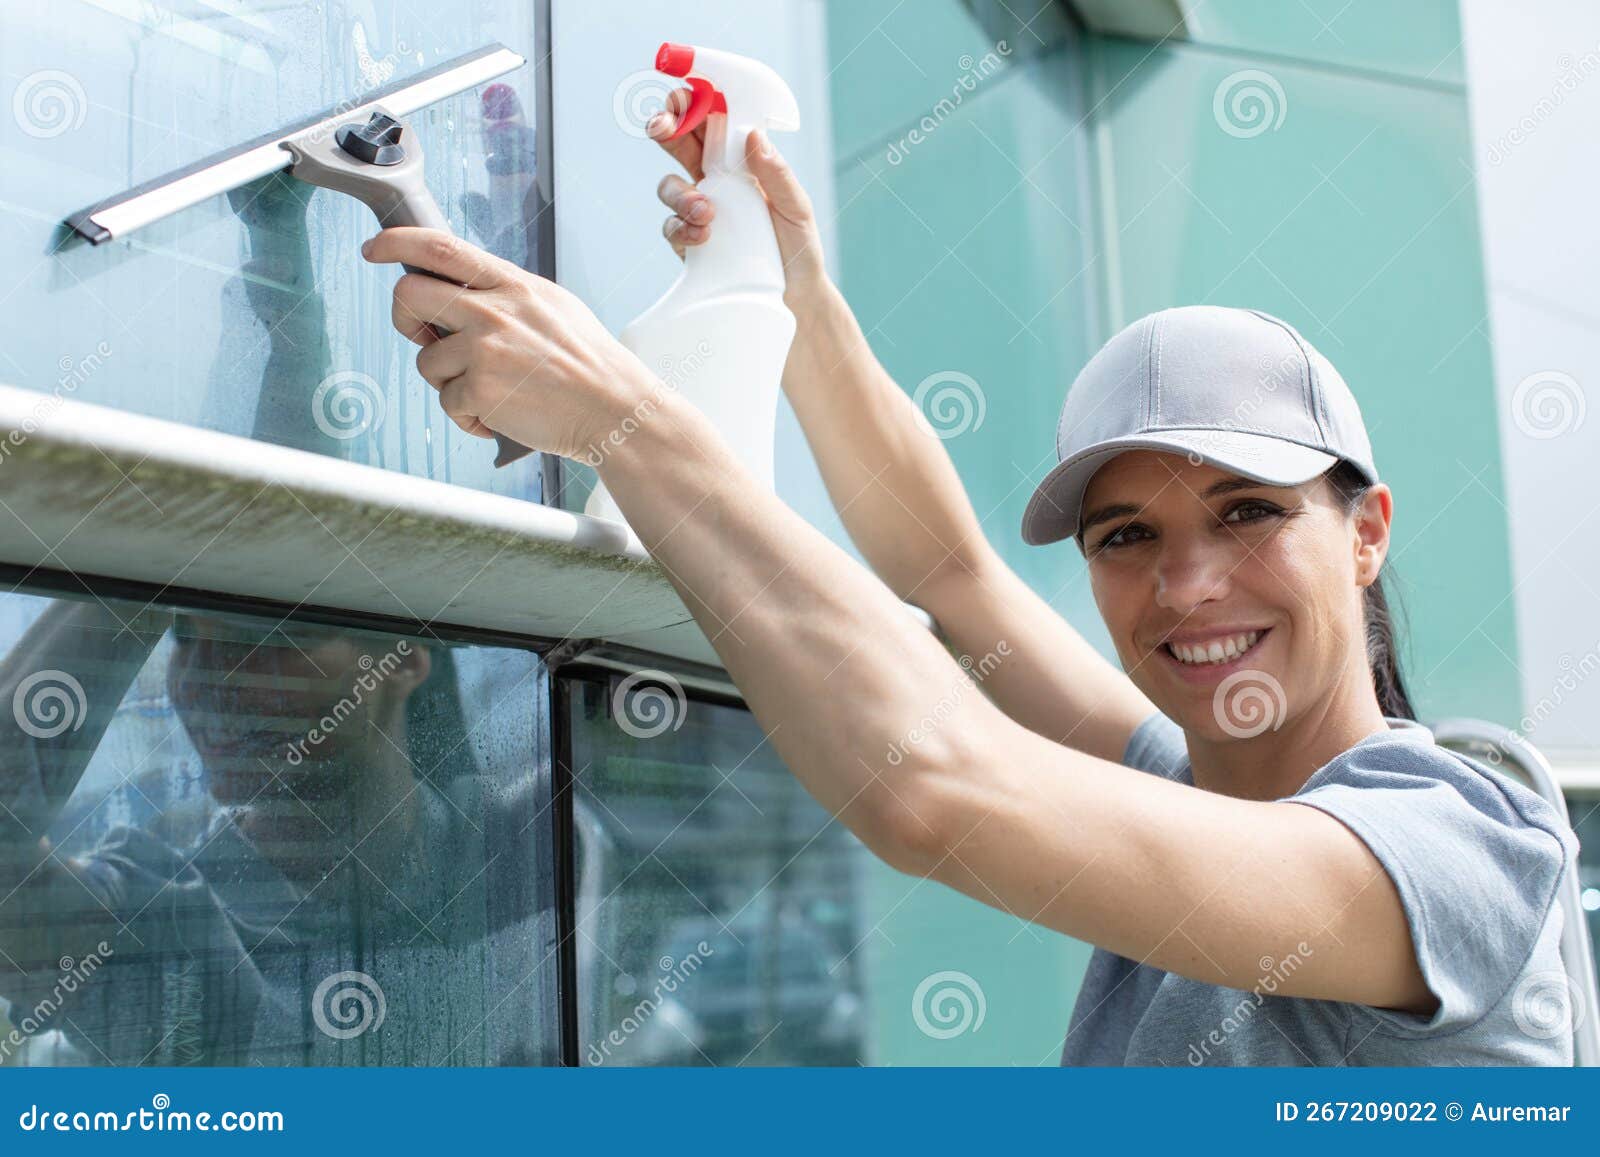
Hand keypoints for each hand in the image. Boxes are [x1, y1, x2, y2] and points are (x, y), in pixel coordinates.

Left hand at [361, 228, 658, 461]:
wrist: (614, 409)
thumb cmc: (589, 365)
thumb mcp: (553, 307)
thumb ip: (506, 295)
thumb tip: (462, 293)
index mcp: (512, 284)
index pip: (440, 247)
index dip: (397, 242)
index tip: (375, 248)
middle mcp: (493, 310)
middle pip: (410, 294)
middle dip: (404, 319)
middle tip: (425, 339)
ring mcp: (485, 348)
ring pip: (426, 361)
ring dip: (450, 383)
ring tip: (492, 391)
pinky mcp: (481, 389)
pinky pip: (448, 403)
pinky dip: (469, 418)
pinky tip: (500, 416)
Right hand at [649, 88, 828, 309]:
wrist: (795, 296)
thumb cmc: (798, 245)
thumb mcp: (797, 205)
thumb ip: (776, 172)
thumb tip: (753, 135)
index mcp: (739, 161)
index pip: (711, 121)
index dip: (694, 103)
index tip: (685, 95)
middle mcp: (715, 181)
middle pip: (678, 143)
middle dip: (665, 128)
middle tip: (662, 127)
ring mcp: (699, 211)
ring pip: (668, 186)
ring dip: (679, 192)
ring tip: (705, 210)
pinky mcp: (690, 243)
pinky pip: (671, 227)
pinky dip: (682, 228)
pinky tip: (704, 236)